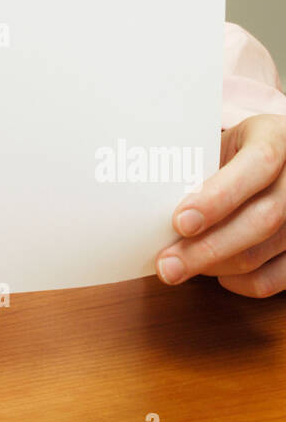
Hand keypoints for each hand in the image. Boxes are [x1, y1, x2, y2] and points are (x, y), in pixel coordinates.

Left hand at [156, 114, 285, 296]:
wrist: (277, 156)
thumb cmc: (238, 153)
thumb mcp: (220, 144)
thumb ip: (197, 168)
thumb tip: (149, 208)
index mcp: (276, 138)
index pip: (258, 165)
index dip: (219, 196)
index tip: (180, 222)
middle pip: (263, 218)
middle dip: (208, 247)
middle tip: (167, 265)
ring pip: (264, 252)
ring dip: (216, 266)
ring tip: (180, 266)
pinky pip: (277, 279)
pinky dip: (243, 283)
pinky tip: (218, 273)